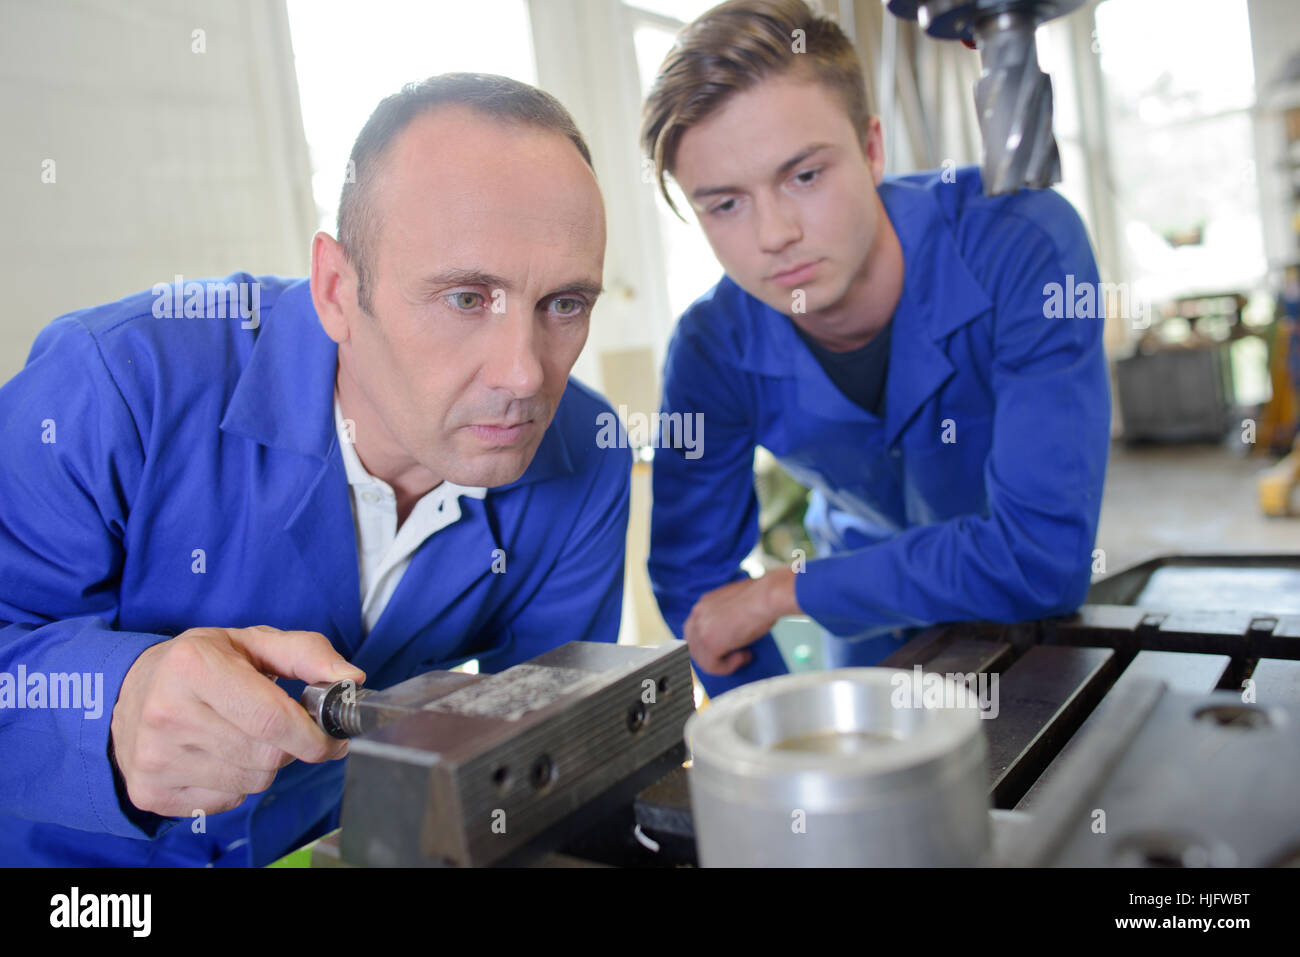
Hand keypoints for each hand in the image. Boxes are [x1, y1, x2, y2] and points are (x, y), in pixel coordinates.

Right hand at [110, 625, 364, 817]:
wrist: (127, 691)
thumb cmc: (202, 664)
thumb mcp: (251, 641)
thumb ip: (307, 653)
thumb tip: (352, 680)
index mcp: (194, 666)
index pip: (273, 720)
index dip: (314, 735)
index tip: (332, 737)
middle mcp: (167, 713)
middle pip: (266, 756)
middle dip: (291, 747)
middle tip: (286, 730)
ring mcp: (154, 757)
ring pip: (250, 782)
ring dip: (264, 765)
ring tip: (245, 735)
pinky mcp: (150, 791)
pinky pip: (225, 801)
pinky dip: (236, 783)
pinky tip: (219, 755)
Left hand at [684, 568, 800, 674]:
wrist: (766, 597)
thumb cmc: (762, 597)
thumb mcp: (738, 604)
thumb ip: (728, 617)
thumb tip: (733, 632)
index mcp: (704, 603)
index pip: (695, 629)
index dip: (710, 642)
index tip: (727, 647)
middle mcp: (697, 614)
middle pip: (693, 645)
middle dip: (712, 655)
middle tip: (732, 656)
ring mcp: (701, 629)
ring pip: (702, 659)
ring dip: (722, 662)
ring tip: (743, 655)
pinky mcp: (710, 643)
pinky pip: (712, 666)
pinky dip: (727, 667)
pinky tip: (743, 657)